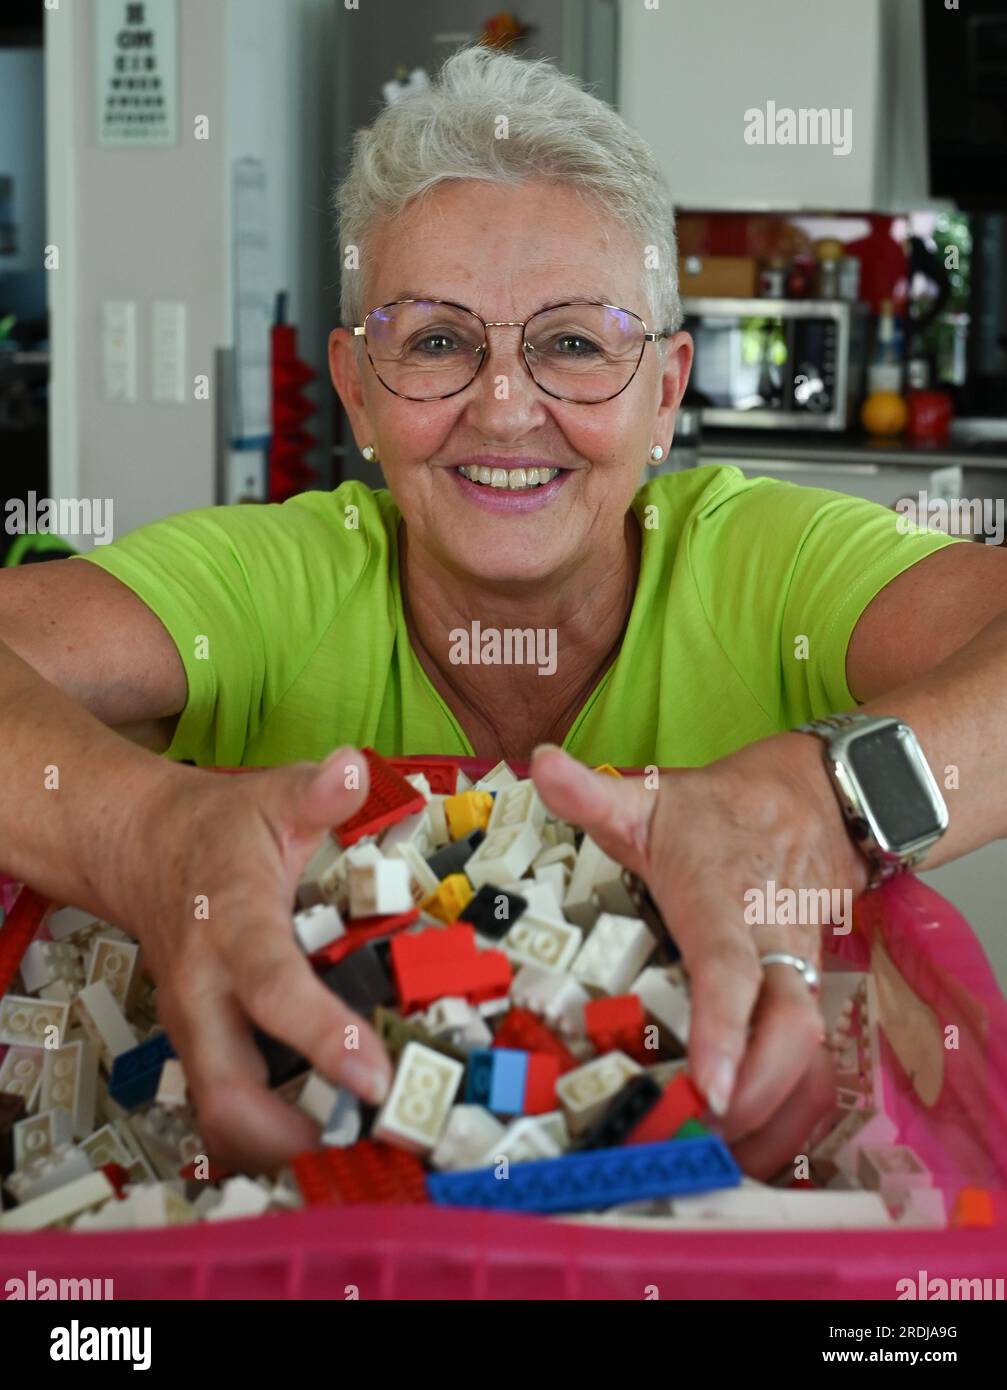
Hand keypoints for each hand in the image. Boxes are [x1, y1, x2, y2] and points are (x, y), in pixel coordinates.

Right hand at [114, 748, 391, 1172]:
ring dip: (284, 1147)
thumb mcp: (270, 796)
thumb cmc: (218, 827)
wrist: (140, 849)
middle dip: (294, 1135)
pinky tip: (328, 1134)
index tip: (374, 1077)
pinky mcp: (201, 1045)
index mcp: (232, 928)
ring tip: (364, 1153)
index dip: (322, 1037)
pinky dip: (270, 1134)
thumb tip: (353, 768)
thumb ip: (316, 791)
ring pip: (222, 1115)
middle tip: (376, 1145)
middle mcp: (205, 992)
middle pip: (229, 1091)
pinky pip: (227, 1108)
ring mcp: (196, 1027)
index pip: (273, 991)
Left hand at [530, 735, 867, 1179]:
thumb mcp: (653, 798)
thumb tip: (539, 763)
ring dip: (777, 1118)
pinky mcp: (810, 997)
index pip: (728, 967)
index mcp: (722, 901)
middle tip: (703, 1140)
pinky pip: (817, 1066)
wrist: (811, 807)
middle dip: (758, 1094)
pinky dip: (792, 1113)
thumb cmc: (713, 816)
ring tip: (720, 1164)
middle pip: (792, 1029)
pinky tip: (750, 1149)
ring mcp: (799, 975)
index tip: (712, 1084)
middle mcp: (771, 947)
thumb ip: (595, 794)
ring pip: (814, 1058)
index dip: (724, 1025)